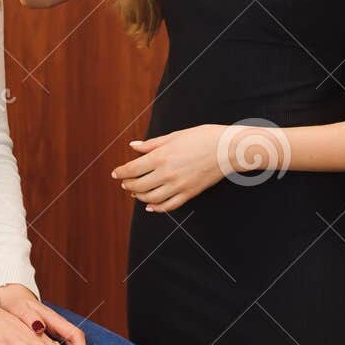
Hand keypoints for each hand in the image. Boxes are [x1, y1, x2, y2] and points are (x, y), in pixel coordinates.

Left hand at [113, 123, 251, 212]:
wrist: (228, 149)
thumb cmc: (203, 137)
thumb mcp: (175, 136)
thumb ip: (152, 144)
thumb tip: (133, 146)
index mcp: (162, 156)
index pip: (133, 169)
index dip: (121, 172)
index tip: (116, 173)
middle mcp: (167, 173)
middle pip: (139, 185)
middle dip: (128, 184)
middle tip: (125, 183)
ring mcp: (178, 186)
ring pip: (151, 198)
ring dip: (140, 197)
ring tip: (136, 192)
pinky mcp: (189, 193)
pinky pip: (169, 206)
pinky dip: (157, 208)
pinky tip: (151, 206)